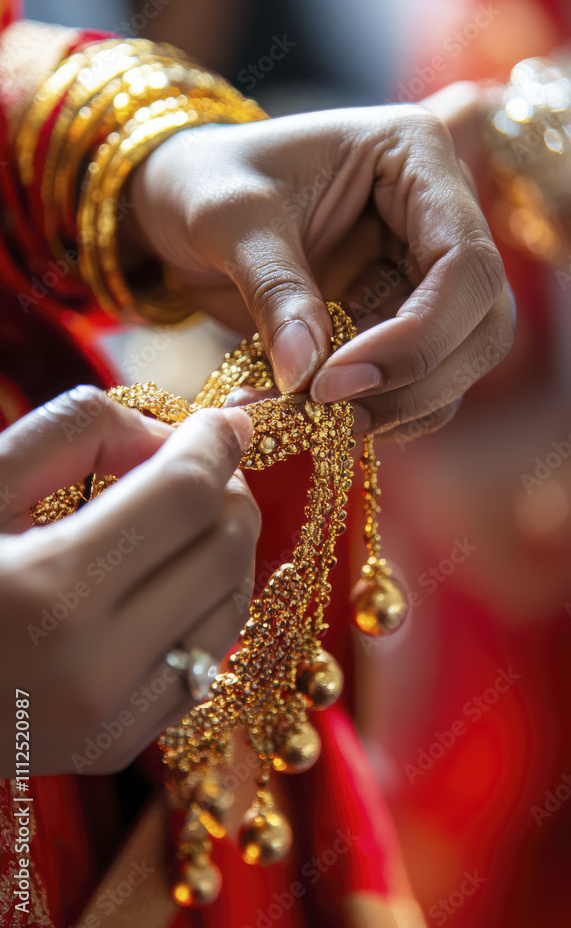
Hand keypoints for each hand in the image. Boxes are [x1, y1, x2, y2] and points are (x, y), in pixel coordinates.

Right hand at [0, 387, 257, 775]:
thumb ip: (77, 433)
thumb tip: (169, 435)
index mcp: (45, 590)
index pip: (184, 498)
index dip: (216, 446)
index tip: (225, 421)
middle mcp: (91, 670)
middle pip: (223, 554)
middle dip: (229, 493)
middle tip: (205, 466)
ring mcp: (109, 723)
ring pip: (230, 612)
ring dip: (228, 549)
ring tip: (191, 517)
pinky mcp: (115, 749)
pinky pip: (205, 664)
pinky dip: (206, 609)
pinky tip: (173, 580)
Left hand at [129, 105, 513, 437]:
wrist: (181, 203)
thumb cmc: (202, 182)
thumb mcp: (229, 220)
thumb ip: (275, 290)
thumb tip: (309, 375)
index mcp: (414, 154)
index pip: (464, 260)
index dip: (418, 334)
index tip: (337, 380)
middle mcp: (438, 212)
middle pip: (483, 320)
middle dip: (417, 378)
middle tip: (334, 410)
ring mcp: (424, 269)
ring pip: (461, 360)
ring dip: (401, 405)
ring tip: (318, 419)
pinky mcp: (398, 315)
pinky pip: (420, 380)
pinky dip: (382, 410)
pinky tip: (323, 419)